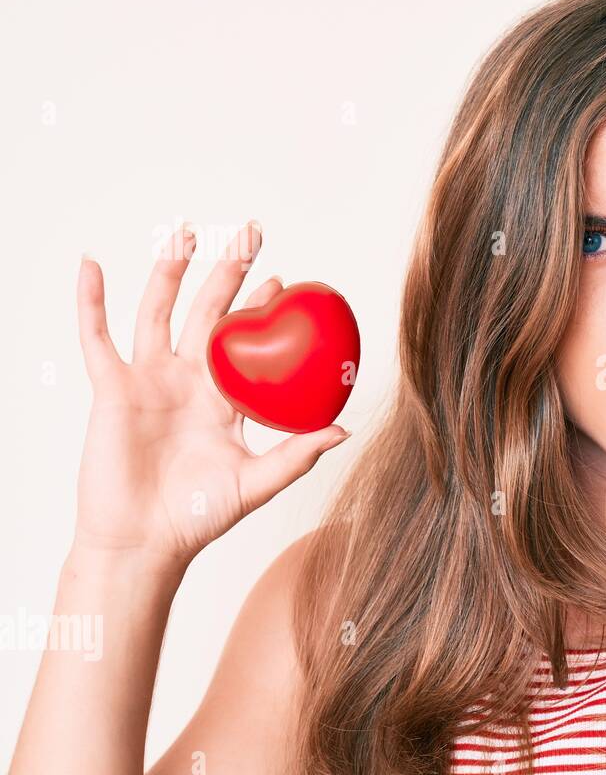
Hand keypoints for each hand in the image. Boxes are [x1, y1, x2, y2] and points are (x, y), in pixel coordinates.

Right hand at [72, 221, 350, 569]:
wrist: (145, 542)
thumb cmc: (199, 518)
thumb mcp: (259, 482)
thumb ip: (299, 455)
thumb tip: (345, 431)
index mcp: (224, 399)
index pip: (246, 342)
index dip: (262, 309)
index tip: (284, 279)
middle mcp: (187, 381)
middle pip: (209, 313)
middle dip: (228, 271)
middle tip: (250, 233)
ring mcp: (149, 381)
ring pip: (158, 312)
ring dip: (170, 271)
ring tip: (185, 232)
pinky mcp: (113, 389)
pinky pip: (97, 338)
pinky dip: (92, 302)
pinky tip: (92, 267)